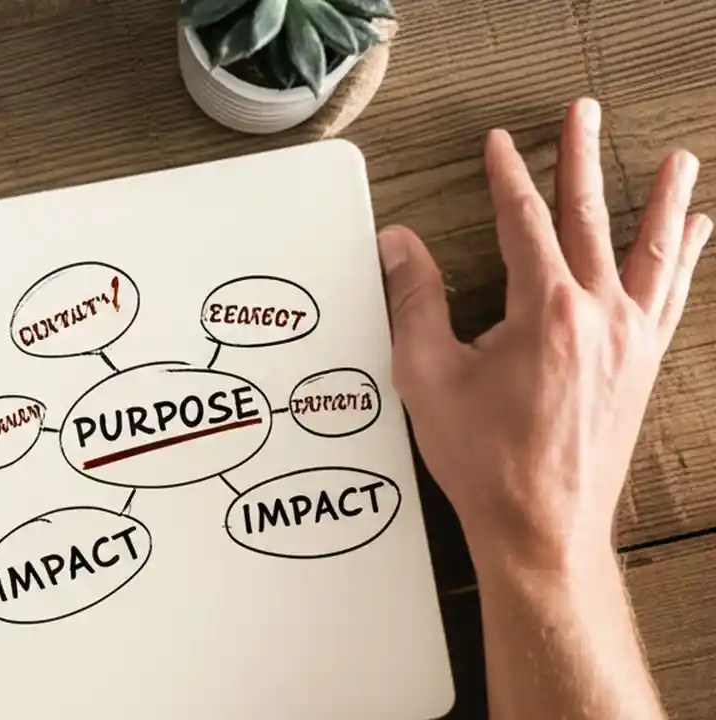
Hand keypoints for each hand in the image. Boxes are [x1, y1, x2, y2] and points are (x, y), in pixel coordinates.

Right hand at [379, 98, 709, 572]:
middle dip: (582, 159)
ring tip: (678, 163)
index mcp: (545, 311)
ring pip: (651, 251)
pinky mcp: (642, 365)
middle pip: (591, 218)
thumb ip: (413, 301)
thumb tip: (398, 245)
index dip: (508, 176)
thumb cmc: (486, 460)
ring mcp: (630, 339)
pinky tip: (692, 239)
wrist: (540, 526)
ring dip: (661, 201)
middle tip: (584, 113)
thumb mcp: (427, 376)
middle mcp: (599, 315)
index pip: (524, 221)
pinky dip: (683, 260)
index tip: (500, 143)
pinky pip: (670, 296)